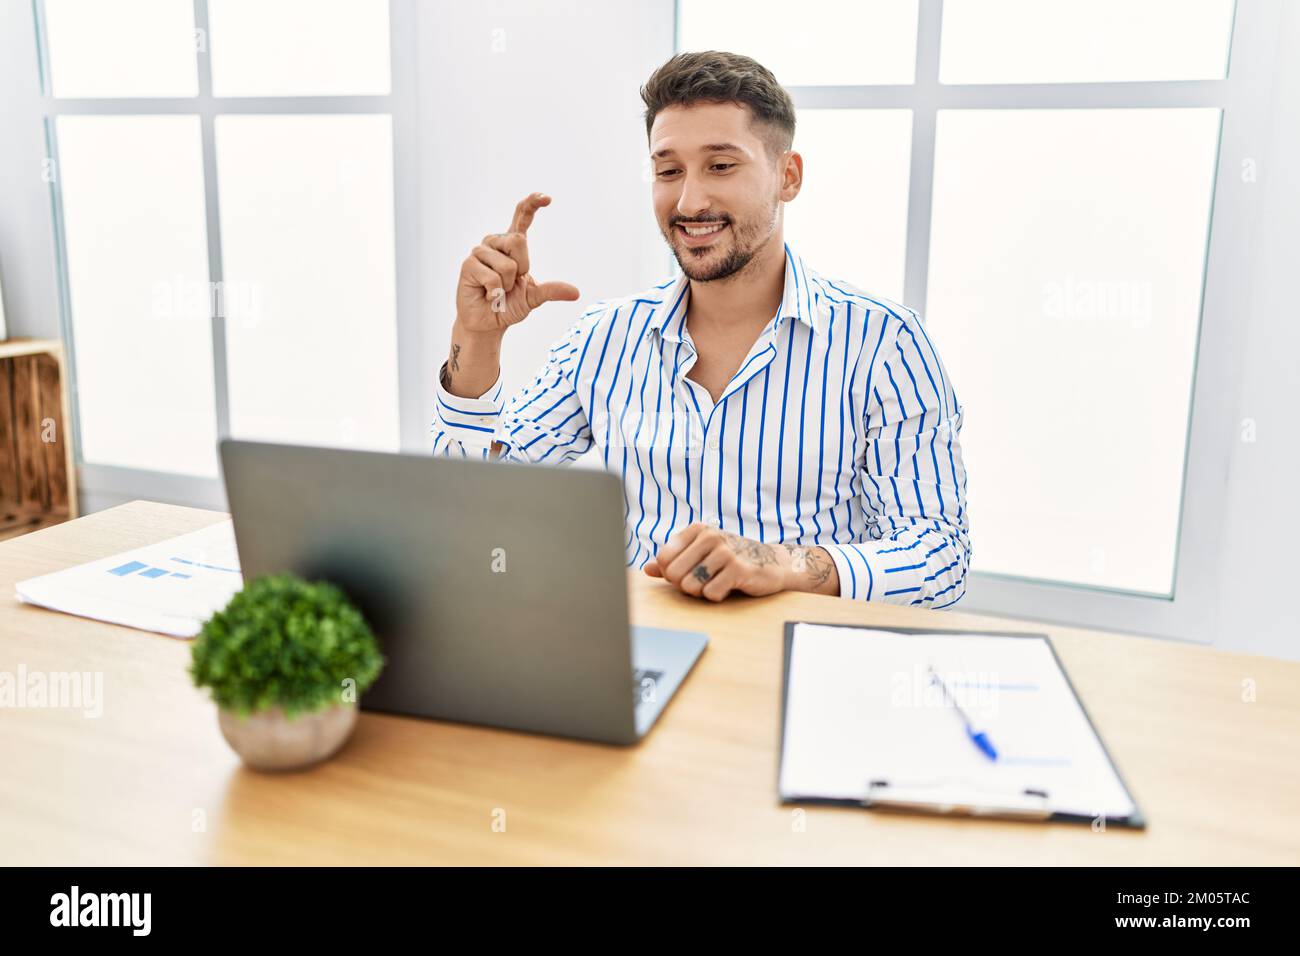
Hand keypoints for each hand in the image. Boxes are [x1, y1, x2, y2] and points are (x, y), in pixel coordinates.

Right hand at [455, 192, 580, 335]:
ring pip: (507, 264)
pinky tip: (487, 294)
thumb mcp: (533, 297)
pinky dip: (495, 292)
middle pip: (518, 241)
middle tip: (510, 283)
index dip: (532, 204)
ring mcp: (480, 252)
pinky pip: (493, 277)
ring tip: (496, 291)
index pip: (521, 217)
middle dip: (521, 267)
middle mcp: (494, 243)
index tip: (546, 198)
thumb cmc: (508, 306)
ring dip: (507, 285)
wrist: (488, 323)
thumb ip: (551, 290)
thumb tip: (576, 293)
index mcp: (511, 244)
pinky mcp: (468, 265)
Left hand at [642, 524, 837, 600]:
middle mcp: (710, 536)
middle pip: (674, 574)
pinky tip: (729, 586)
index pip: (664, 557)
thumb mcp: (701, 555)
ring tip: (716, 582)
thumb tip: (647, 569)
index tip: (687, 572)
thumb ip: (673, 562)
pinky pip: (711, 594)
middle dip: (685, 584)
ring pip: (691, 586)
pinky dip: (717, 596)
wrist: (772, 563)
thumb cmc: (731, 560)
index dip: (671, 573)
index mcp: (697, 529)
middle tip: (703, 580)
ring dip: (701, 591)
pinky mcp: (738, 570)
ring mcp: (725, 552)